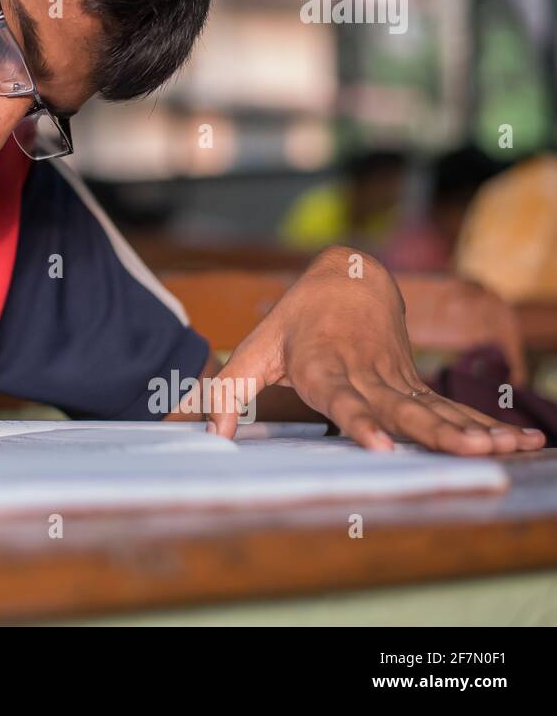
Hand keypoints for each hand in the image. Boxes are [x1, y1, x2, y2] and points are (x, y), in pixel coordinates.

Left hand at [203, 247, 545, 454]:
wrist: (346, 276)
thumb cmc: (293, 322)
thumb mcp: (256, 350)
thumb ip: (229, 391)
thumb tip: (207, 432)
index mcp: (323, 367)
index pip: (341, 398)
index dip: (359, 421)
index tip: (380, 445)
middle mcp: (365, 374)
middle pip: (401, 406)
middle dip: (435, 432)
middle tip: (468, 453)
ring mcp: (395, 377)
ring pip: (434, 407)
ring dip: (470, 429)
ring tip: (503, 449)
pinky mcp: (414, 382)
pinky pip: (450, 406)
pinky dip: (483, 423)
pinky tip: (521, 442)